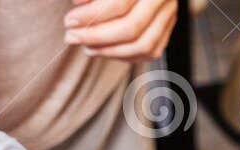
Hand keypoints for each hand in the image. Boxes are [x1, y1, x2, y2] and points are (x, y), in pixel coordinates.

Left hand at [63, 0, 177, 59]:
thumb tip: (77, 3)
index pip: (120, 4)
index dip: (92, 15)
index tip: (70, 21)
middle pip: (131, 28)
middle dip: (97, 37)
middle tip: (73, 36)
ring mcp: (168, 15)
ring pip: (142, 45)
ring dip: (109, 51)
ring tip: (86, 46)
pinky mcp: (168, 28)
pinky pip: (149, 52)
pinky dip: (125, 55)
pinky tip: (105, 50)